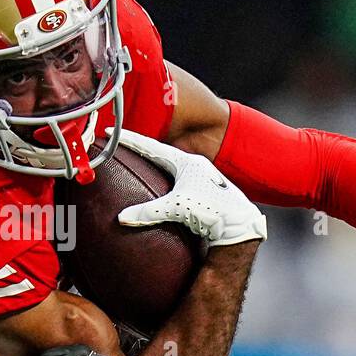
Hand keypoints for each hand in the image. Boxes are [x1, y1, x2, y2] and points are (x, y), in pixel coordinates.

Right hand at [112, 129, 266, 245]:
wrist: (241, 224)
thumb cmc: (213, 211)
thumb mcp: (177, 208)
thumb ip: (148, 212)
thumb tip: (121, 218)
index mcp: (186, 162)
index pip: (151, 146)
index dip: (130, 139)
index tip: (113, 131)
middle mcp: (195, 166)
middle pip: (161, 152)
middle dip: (141, 148)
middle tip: (122, 143)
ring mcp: (201, 178)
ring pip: (171, 166)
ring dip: (154, 163)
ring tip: (138, 163)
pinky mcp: (204, 191)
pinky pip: (177, 180)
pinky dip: (164, 180)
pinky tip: (160, 189)